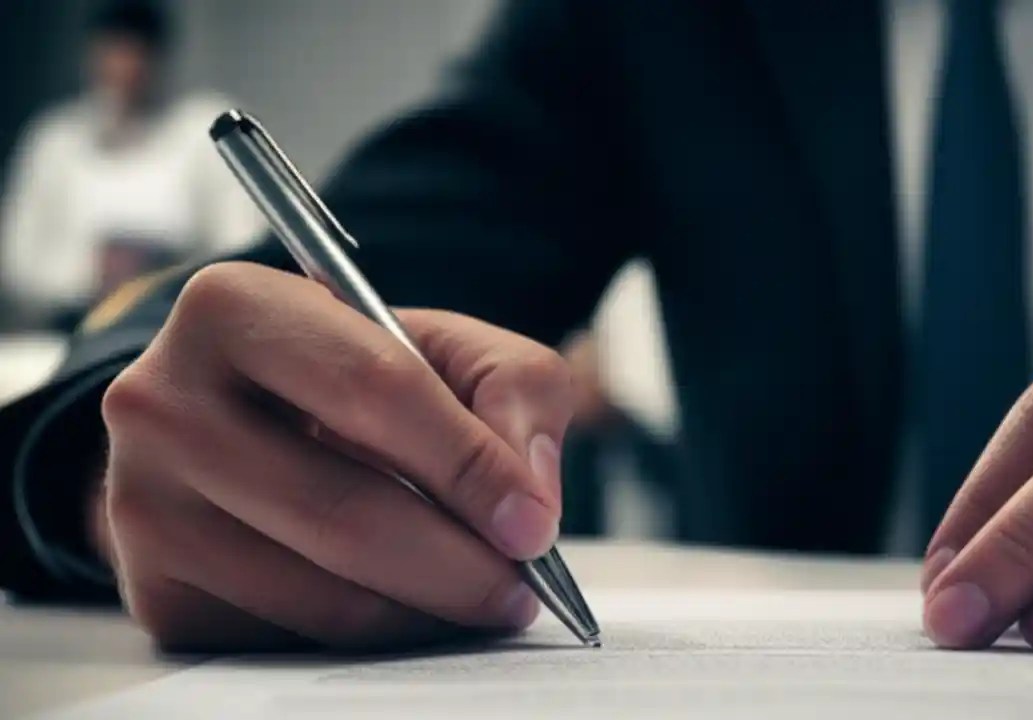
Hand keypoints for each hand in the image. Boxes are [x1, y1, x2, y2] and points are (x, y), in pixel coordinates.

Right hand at [99, 262, 571, 650]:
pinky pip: (290, 641)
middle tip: (521, 588)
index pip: (373, 389)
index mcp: (235, 305)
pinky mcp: (157, 592)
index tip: (533, 525)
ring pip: (319, 595)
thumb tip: (530, 495)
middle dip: (457, 564)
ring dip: (425, 612)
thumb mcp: (448, 347)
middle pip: (340, 510)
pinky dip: (374, 636)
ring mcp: (144, 505)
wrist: (251, 417)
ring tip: (480, 595)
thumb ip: (516, 389)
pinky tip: (408, 603)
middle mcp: (164, 401)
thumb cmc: (360, 374)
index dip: (467, 464)